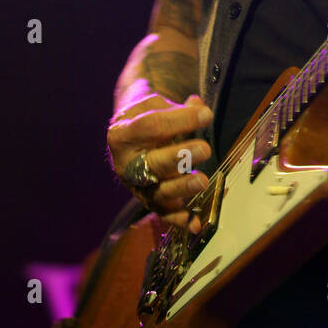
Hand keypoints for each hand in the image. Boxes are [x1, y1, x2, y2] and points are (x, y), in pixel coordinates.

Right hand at [107, 92, 212, 232]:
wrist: (129, 136)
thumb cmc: (145, 117)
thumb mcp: (155, 105)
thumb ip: (177, 108)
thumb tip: (198, 107)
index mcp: (121, 134)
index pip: (150, 126)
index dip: (179, 120)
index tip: (206, 114)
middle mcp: (125, 164)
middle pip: (153, 162)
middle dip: (180, 156)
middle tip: (204, 149)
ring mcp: (136, 187)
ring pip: (159, 191)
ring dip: (182, 187)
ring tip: (202, 180)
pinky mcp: (148, 202)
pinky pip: (163, 214)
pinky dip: (179, 220)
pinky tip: (194, 222)